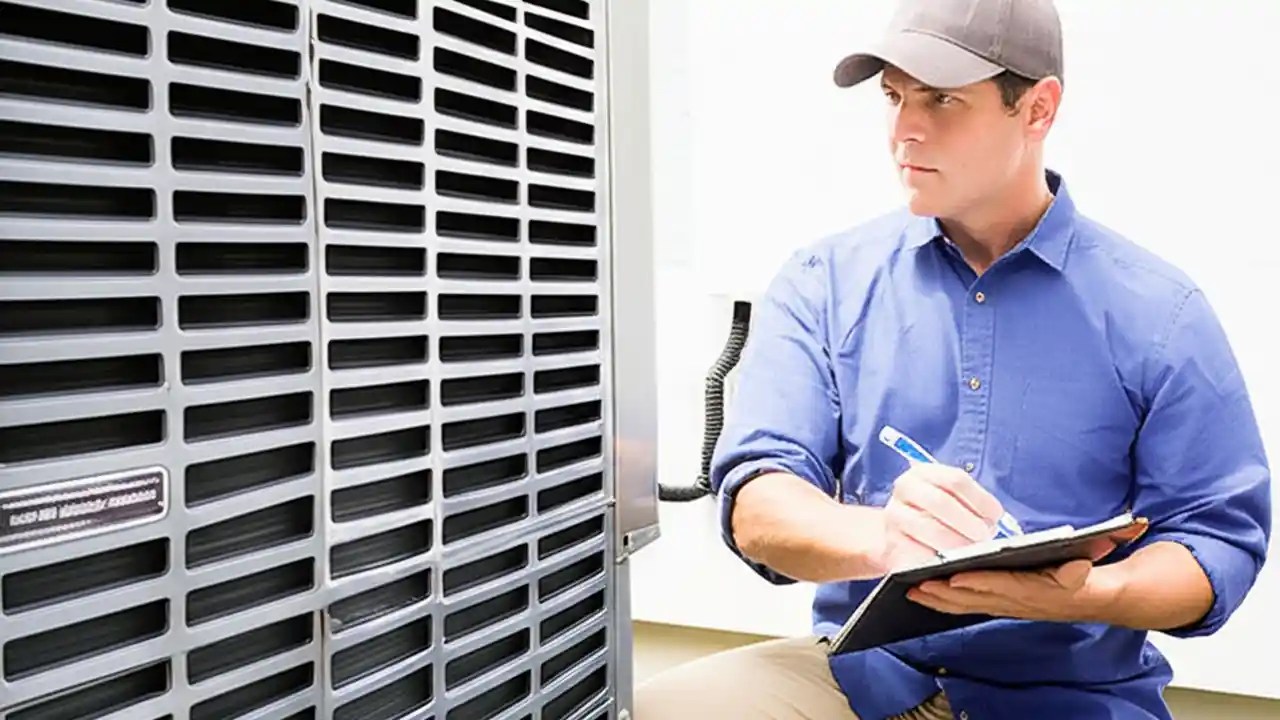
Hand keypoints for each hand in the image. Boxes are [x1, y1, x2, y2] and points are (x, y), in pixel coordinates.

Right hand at [876, 464, 1005, 573]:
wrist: (899, 534)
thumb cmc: (934, 515)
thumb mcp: (949, 498)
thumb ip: (970, 504)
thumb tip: (991, 524)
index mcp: (923, 473)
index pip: (956, 480)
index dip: (980, 499)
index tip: (995, 516)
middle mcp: (905, 489)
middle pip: (941, 502)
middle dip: (969, 523)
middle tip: (983, 537)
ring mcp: (895, 516)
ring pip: (932, 529)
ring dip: (958, 543)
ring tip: (971, 552)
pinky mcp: (892, 544)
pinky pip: (921, 553)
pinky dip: (940, 560)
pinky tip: (951, 563)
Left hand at [907, 559, 1101, 622]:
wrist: (1094, 597)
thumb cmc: (1085, 572)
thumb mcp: (1085, 566)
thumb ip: (1080, 567)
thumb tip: (1079, 566)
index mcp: (1034, 590)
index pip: (1000, 584)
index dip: (976, 582)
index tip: (953, 576)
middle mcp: (1016, 602)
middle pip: (974, 598)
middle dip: (944, 593)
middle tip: (915, 586)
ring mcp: (1008, 606)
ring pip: (967, 605)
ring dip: (939, 600)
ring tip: (911, 592)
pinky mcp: (1003, 606)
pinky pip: (970, 606)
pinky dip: (948, 603)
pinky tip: (928, 597)